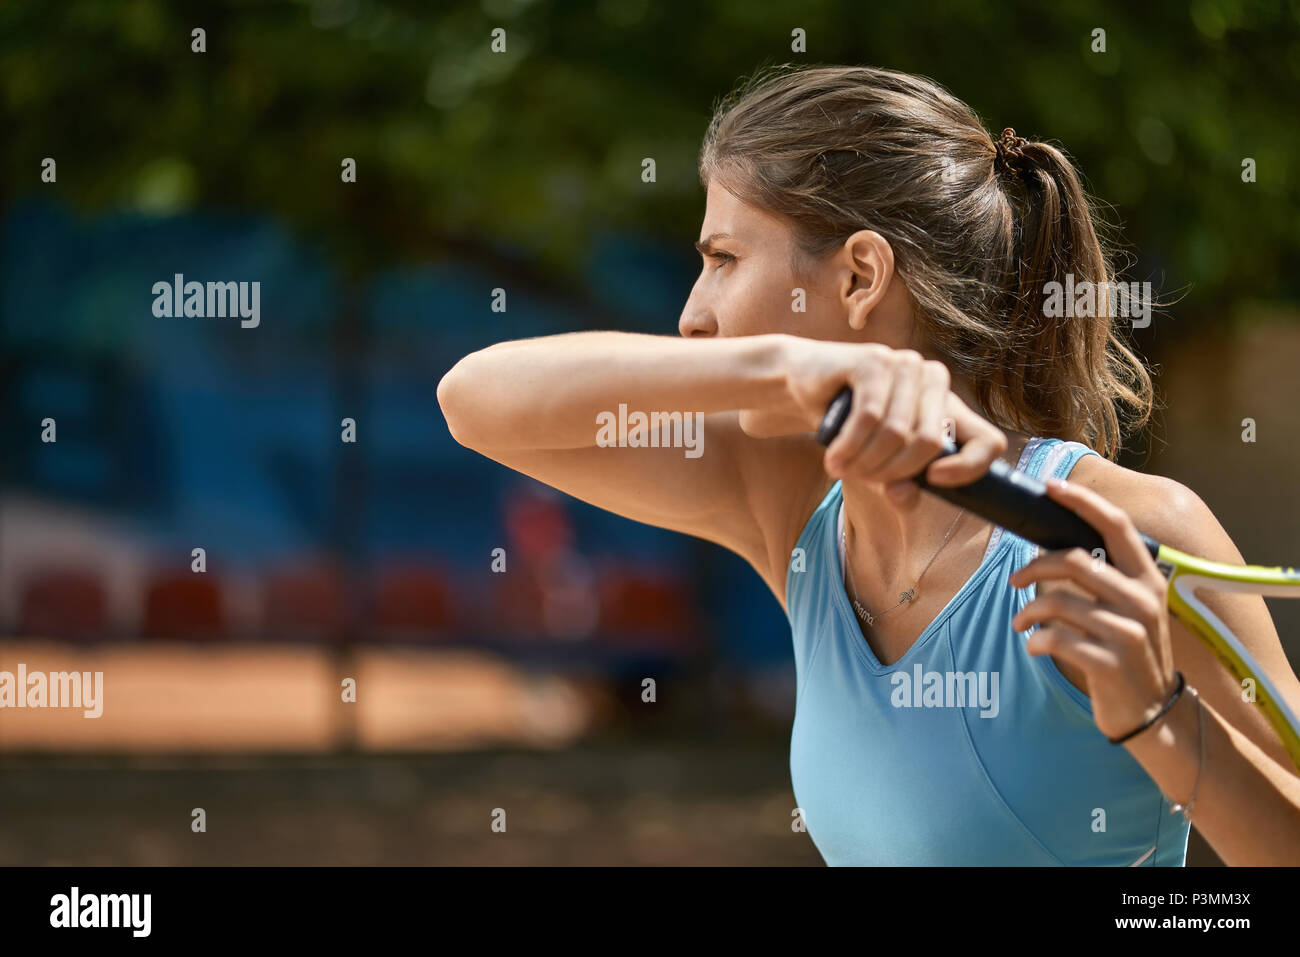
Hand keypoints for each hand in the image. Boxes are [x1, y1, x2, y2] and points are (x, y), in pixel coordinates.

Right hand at [777, 338, 1007, 505]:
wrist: (803, 385)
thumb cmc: (848, 424)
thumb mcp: (879, 463)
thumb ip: (899, 486)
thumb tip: (905, 496)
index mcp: (948, 405)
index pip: (987, 441)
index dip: (969, 468)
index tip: (934, 481)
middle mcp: (934, 379)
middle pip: (930, 443)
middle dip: (889, 471)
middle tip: (860, 477)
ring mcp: (906, 365)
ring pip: (896, 433)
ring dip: (863, 461)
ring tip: (841, 467)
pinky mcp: (875, 360)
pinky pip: (869, 417)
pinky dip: (848, 447)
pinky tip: (834, 458)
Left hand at [1007, 478, 1177, 743]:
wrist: (1150, 709)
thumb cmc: (1126, 648)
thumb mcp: (1126, 607)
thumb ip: (1101, 575)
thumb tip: (1049, 543)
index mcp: (1147, 577)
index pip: (1115, 525)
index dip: (1082, 501)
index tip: (1050, 486)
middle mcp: (1142, 599)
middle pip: (1074, 560)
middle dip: (1034, 566)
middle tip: (1015, 580)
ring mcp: (1129, 631)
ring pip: (1057, 601)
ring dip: (1027, 611)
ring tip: (1021, 622)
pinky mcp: (1111, 662)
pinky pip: (1055, 638)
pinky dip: (1035, 640)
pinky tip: (1034, 646)